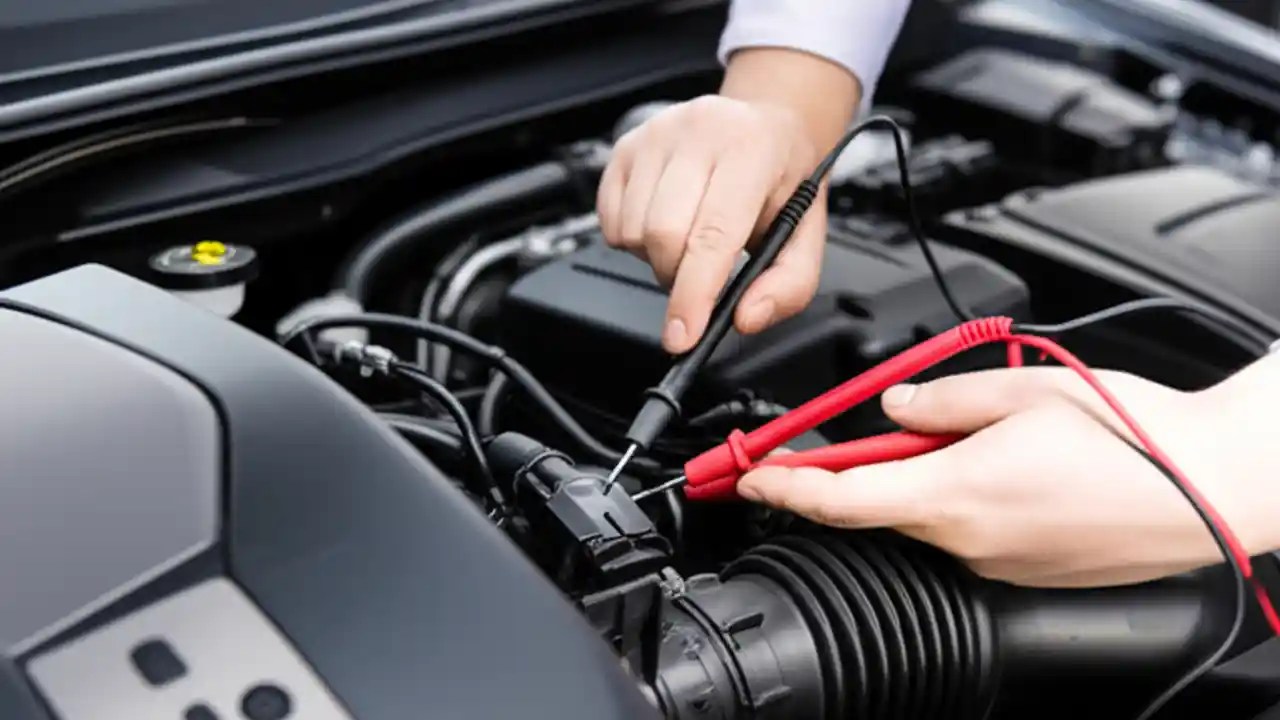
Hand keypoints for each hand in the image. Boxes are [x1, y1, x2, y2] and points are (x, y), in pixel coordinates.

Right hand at [596, 95, 827, 352]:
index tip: (682, 335)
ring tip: (688, 240)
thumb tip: (745, 318)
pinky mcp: (625, 146)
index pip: (712, 234)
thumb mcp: (805, 233)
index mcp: (751, 150)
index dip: (694, 292)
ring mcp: (655, 135)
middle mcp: (699, 133)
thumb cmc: (781, 180)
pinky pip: (611, 221)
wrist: (764, 126)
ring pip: (633, 231)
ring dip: (655, 258)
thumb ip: (789, 285)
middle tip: (702, 273)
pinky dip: (634, 241)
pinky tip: (664, 223)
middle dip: (677, 277)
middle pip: (663, 236)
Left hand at [737, 367, 1274, 587]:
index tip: (745, 477)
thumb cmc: (1130, 437)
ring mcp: (996, 564)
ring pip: (923, 519)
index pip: (839, 499)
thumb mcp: (1022, 392)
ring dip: (914, 483)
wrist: (1212, 486)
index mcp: (955, 492)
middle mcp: (968, 540)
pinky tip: (997, 471)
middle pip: (877, 508)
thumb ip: (940, 402)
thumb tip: (894, 410)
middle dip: (851, 475)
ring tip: (968, 440)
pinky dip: (955, 502)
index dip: (783, 488)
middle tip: (847, 440)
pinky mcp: (1023, 572)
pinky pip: (965, 534)